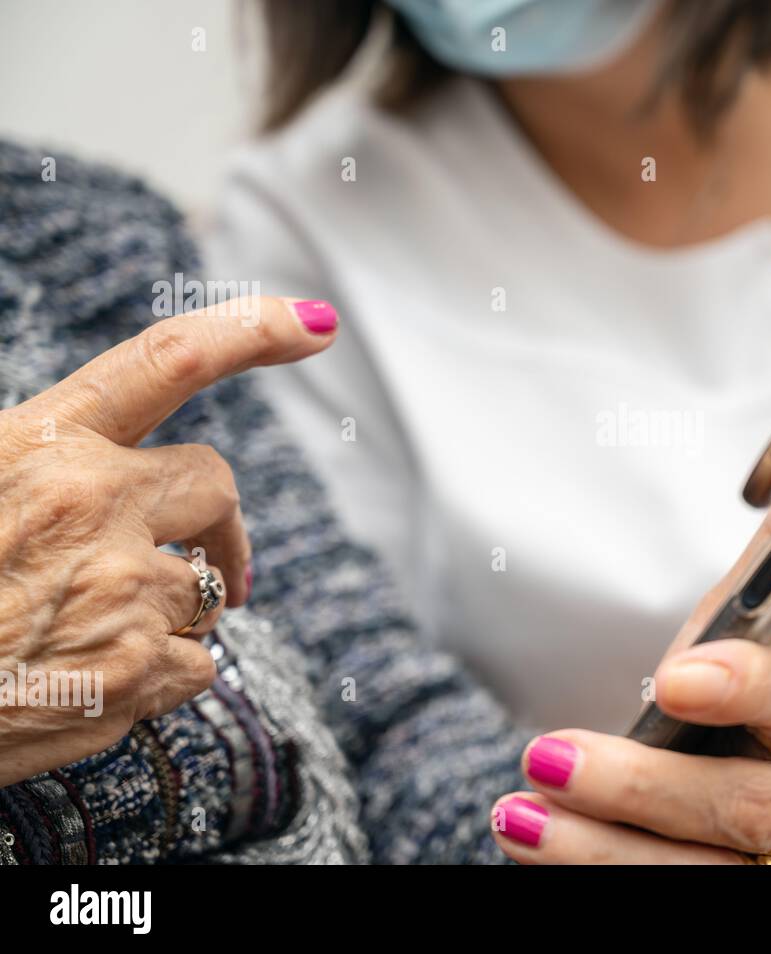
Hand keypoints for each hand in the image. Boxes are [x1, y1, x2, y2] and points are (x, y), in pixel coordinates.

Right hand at [0, 297, 337, 786]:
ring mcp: (122, 585)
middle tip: (206, 556)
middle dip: (217, 522)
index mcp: (39, 444)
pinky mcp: (139, 668)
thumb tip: (115, 464)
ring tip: (89, 635)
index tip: (314, 321)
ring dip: (171, 611)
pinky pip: (197, 664)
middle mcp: (91, 500)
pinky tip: (93, 682)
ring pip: (205, 587)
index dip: (251, 332)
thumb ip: (39, 463)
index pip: (168, 360)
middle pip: (214, 483)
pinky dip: (162, 677)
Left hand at [490, 436, 770, 863]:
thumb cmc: (723, 703)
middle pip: (745, 808)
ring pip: (692, 871)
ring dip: (595, 847)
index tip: (672, 675)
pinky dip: (583, 874)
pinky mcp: (708, 892)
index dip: (740, 688)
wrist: (703, 792)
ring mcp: (755, 866)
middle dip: (643, 785)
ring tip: (516, 814)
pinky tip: (522, 836)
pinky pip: (653, 894)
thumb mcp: (738, 625)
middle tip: (550, 755)